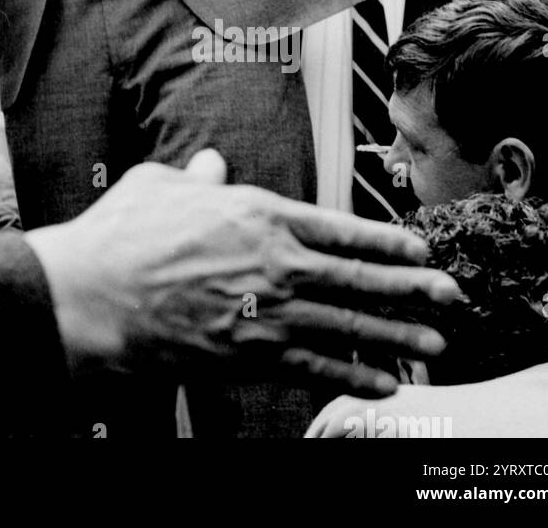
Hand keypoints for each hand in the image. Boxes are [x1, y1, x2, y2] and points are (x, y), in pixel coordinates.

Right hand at [23, 160, 460, 396]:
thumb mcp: (159, 183)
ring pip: (349, 327)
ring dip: (396, 336)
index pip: (340, 227)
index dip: (386, 240)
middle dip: (412, 288)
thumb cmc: (121, 233)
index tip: (419, 249)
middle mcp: (275, 263)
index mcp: (257, 213)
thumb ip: (197, 176)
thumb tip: (212, 165)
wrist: (95, 297)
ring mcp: (268, 314)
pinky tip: (382, 382)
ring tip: (433, 343)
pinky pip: (316, 367)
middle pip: (360, 279)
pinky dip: (353, 376)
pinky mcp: (251, 356)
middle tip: (452, 296)